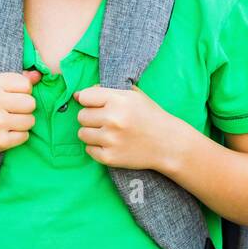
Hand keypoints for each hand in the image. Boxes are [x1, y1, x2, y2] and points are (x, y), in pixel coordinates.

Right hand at [0, 70, 41, 154]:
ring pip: (30, 120)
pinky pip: (25, 136)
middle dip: (24, 107)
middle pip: (31, 103)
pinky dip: (18, 135)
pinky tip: (5, 131)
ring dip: (23, 122)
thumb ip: (12, 78)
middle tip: (11, 110)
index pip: (25, 84)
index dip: (22, 91)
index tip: (11, 96)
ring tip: (8, 121)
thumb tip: (38, 76)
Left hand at [74, 84, 189, 173]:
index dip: (88, 100)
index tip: (96, 105)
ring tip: (107, 133)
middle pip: (81, 116)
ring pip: (82, 133)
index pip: (84, 96)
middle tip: (105, 121)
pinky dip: (96, 147)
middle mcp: (113, 119)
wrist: (168, 143)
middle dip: (91, 118)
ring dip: (92, 133)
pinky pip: (89, 150)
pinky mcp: (110, 157)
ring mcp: (111, 139)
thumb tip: (79, 95)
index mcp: (118, 100)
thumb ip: (107, 91)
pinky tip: (110, 144)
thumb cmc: (150, 116)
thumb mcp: (134, 96)